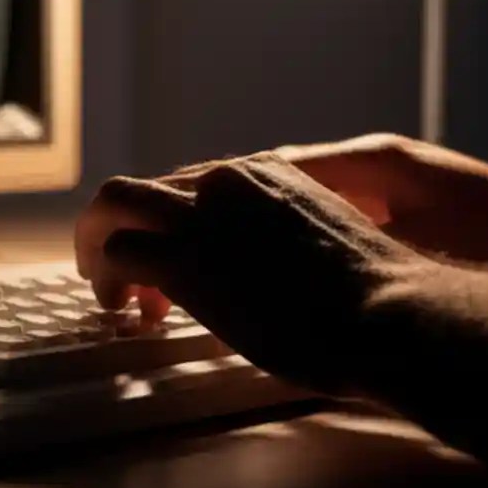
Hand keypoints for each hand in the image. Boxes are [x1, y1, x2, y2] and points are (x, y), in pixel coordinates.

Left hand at [75, 134, 479, 323]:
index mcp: (263, 174)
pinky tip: (123, 311)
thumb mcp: (319, 241)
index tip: (166, 264)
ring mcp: (201, 216)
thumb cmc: (374, 296)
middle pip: (136, 188)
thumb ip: (277, 240)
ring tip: (105, 291)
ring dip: (98, 248)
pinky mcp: (183, 260)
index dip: (166, 226)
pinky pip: (118, 258)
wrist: (389, 313)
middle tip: (105, 265)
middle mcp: (224, 183)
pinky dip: (108, 282)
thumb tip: (255, 269)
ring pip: (112, 208)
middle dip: (110, 225)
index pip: (186, 187)